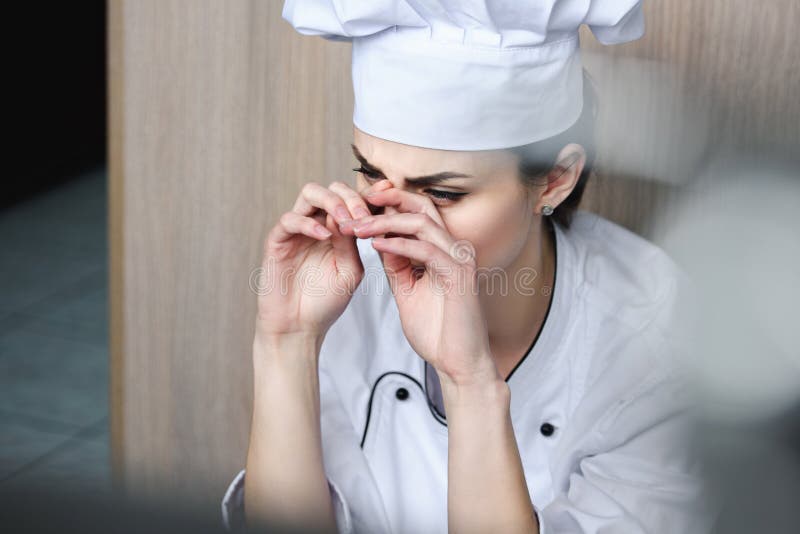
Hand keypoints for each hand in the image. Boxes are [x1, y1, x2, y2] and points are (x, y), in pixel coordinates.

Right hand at [254, 179, 393, 343]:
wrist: (300, 327)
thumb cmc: (326, 302)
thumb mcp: (350, 270)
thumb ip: (353, 242)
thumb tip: (355, 213)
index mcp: (337, 229)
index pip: (352, 200)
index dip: (370, 194)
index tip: (389, 191)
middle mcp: (316, 223)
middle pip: (332, 188)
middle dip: (352, 197)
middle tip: (364, 216)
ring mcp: (296, 230)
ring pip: (310, 193)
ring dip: (332, 202)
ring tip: (345, 222)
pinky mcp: (277, 240)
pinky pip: (290, 219)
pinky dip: (309, 223)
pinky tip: (325, 236)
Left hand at [340, 184, 500, 386]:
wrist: (457, 363)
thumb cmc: (436, 331)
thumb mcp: (406, 289)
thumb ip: (396, 264)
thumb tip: (378, 239)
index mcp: (444, 250)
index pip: (417, 212)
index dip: (389, 203)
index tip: (358, 206)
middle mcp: (454, 248)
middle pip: (423, 205)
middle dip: (389, 198)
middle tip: (357, 200)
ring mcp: (460, 259)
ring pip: (422, 222)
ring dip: (386, 222)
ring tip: (357, 227)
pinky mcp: (460, 275)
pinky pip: (426, 250)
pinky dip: (399, 244)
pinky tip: (375, 245)